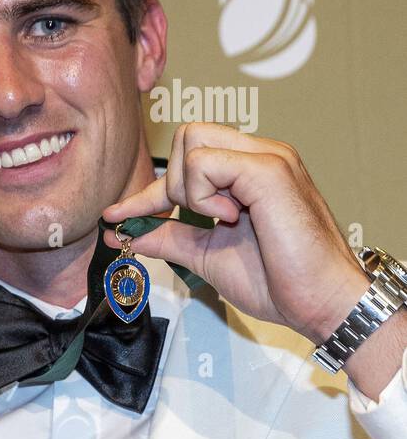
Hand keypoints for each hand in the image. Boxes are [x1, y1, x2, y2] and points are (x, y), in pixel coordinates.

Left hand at [102, 123, 367, 344]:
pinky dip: (203, 195)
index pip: (187, 158)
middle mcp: (262, 154)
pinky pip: (205, 162)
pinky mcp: (270, 170)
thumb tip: (122, 234)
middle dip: (172, 183)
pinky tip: (231, 218)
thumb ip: (167, 238)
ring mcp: (269, 157)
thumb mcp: (205, 255)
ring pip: (192, 140)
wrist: (320, 303)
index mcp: (250, 170)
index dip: (149, 191)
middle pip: (186, 135)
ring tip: (222, 220)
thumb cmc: (277, 282)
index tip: (117, 216)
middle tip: (197, 219)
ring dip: (190, 189)